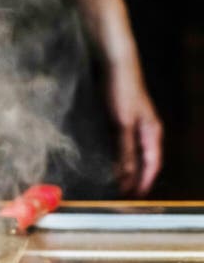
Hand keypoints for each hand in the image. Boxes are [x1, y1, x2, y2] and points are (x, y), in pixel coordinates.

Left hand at [106, 58, 162, 196]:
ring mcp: (134, 126)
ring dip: (126, 169)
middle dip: (136, 179)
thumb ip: (124, 149)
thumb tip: (126, 174)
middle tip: (124, 196)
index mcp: (152, 132)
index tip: (136, 196)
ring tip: (116, 185)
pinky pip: (122, 146)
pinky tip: (109, 163)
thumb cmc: (122, 91)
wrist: (115, 66)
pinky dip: (118, 157)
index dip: (144, 181)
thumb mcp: (122, 124)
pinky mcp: (121, 121)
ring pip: (133, 154)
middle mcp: (146, 131)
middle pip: (144, 161)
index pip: (152, 163)